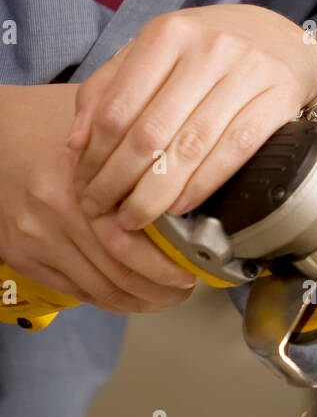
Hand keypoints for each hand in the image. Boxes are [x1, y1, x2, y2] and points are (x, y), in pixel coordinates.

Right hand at [0, 84, 197, 312]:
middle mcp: (55, 210)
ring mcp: (35, 237)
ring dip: (140, 300)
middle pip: (120, 269)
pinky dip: (109, 299)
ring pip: (100, 288)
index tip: (195, 262)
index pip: (133, 234)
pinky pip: (75, 291)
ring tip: (167, 295)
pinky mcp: (20, 255)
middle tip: (187, 286)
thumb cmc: (47, 121)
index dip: (170, 258)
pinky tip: (131, 295)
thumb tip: (192, 165)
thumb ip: (136, 139)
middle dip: (162, 287)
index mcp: (79, 175)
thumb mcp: (96, 116)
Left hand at [69, 5, 316, 230]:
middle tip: (102, 211)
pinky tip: (180, 205)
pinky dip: (202, 185)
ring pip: (190, 148)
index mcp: (168, 33)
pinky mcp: (280, 95)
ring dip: (155, 194)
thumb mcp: (153, 54)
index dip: (95, 157)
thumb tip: (76, 144)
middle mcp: (209, 48)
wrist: (280, 39)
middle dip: (118, 182)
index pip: (117, 109)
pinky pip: (233, 150)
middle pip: (149, 133)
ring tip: (134, 218)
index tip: (84, 186)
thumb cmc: (205, 52)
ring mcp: (248, 70)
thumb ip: (107, 90)